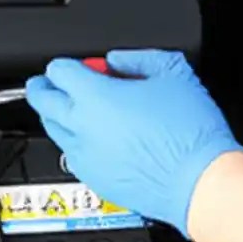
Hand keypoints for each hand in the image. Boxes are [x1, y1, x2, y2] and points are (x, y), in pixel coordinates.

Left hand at [24, 50, 241, 235]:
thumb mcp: (173, 73)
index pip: (58, 72)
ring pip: (53, 131)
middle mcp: (82, 127)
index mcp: (96, 97)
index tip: (70, 66)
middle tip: (46, 84)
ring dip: (56, 116)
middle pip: (42, 102)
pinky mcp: (94, 180)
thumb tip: (118, 61)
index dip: (63, 64)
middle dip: (41, 88)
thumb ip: (137, 58)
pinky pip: (72, 157)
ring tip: (68, 110)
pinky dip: (75, 144)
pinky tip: (92, 140)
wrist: (200, 182)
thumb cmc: (191, 133)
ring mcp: (85, 156)